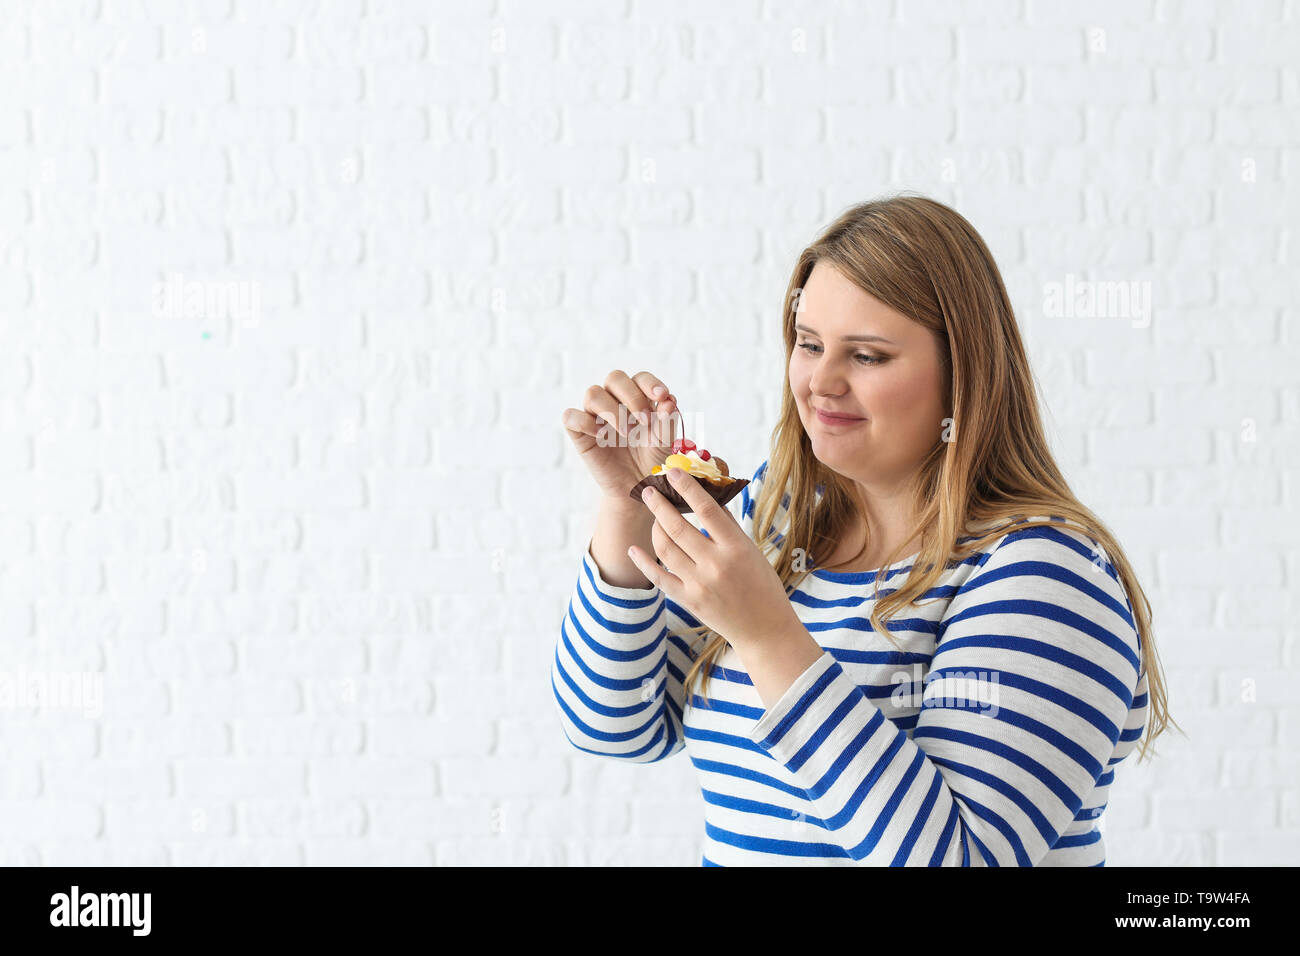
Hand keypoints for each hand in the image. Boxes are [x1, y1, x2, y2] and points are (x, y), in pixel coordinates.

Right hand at [560, 370, 680, 501]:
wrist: (638, 487)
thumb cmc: (651, 460)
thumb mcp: (664, 442)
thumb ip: (667, 420)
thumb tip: (669, 400)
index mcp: (637, 398)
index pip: (640, 378)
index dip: (650, 383)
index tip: (662, 397)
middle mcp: (614, 402)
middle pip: (615, 378)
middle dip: (632, 396)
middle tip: (645, 421)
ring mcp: (595, 416)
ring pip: (593, 393)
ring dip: (612, 410)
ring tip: (627, 433)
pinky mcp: (579, 433)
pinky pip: (570, 416)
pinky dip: (585, 422)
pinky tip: (601, 437)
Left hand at [626, 465, 801, 651]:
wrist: (764, 628)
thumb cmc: (762, 584)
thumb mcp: (751, 551)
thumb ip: (728, 527)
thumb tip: (706, 497)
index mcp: (736, 547)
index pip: (707, 510)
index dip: (688, 488)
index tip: (673, 472)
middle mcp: (716, 564)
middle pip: (678, 527)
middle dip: (659, 505)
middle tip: (649, 490)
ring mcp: (699, 584)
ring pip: (665, 548)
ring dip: (654, 528)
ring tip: (654, 517)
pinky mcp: (688, 600)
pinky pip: (658, 578)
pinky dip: (644, 562)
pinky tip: (634, 550)